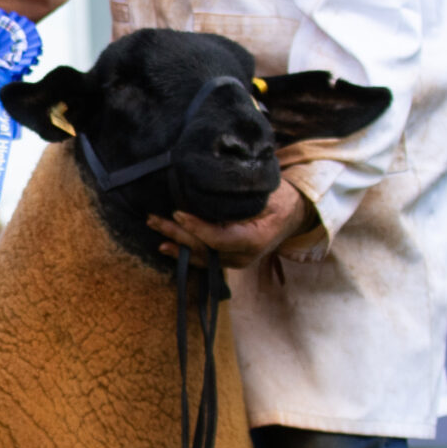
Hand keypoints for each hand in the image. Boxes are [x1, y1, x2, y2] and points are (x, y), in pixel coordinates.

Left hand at [148, 182, 319, 269]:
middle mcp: (244, 255)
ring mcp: (236, 261)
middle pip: (205, 249)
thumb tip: (211, 186)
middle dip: (177, 234)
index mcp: (256, 239)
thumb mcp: (265, 192)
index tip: (177, 213)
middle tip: (154, 219)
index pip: (219, 238)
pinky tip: (166, 244)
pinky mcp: (228, 260)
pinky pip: (204, 258)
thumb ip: (239, 196)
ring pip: (201, 256)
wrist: (292, 214)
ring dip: (175, 244)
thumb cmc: (278, 198)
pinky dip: (184, 251)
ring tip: (154, 229)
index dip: (197, 228)